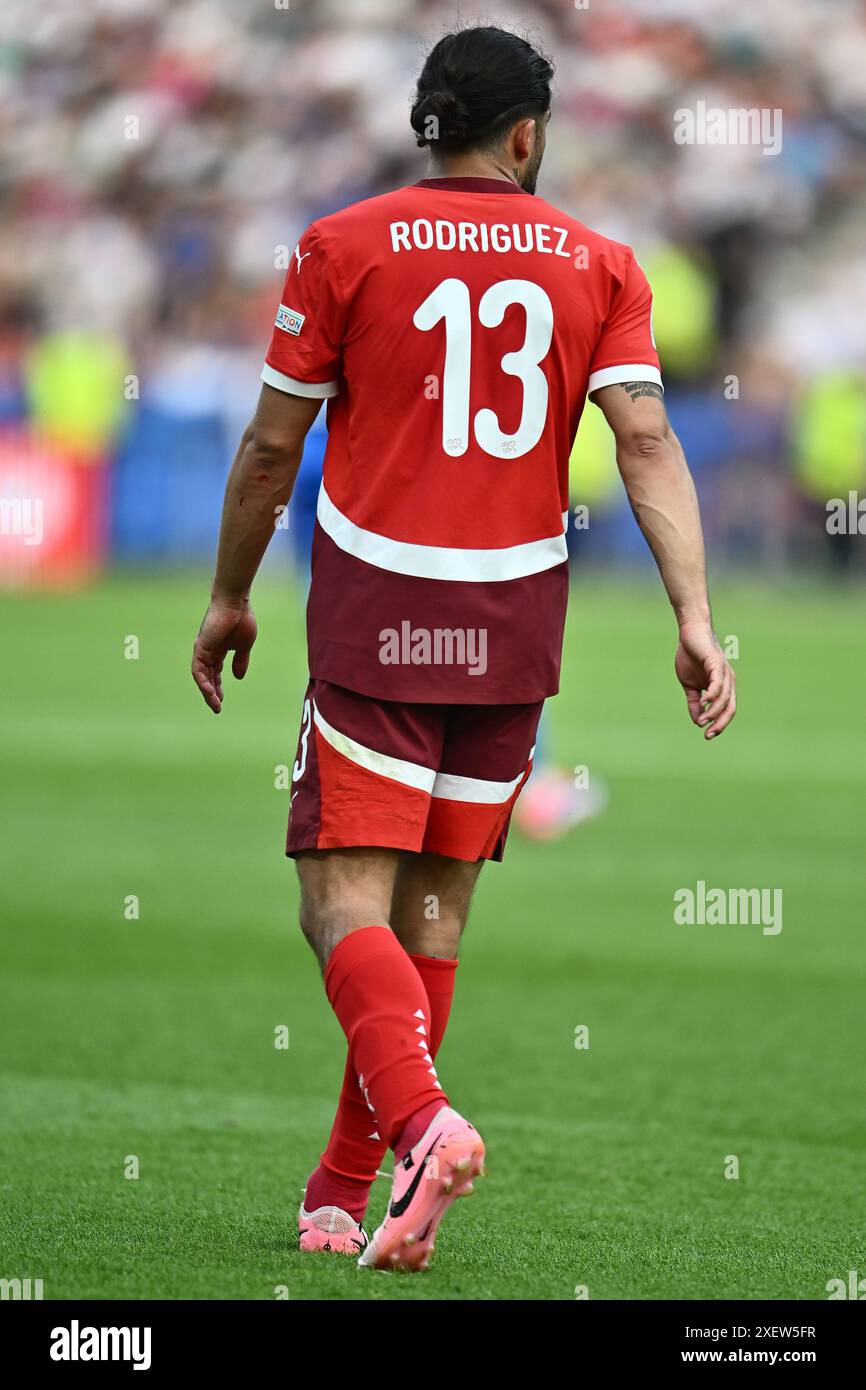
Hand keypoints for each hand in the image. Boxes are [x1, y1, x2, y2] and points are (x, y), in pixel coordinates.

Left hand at [191, 597, 257, 713]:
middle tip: (217, 707)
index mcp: (218, 650)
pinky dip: (203, 682)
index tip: (222, 700)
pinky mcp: (200, 648)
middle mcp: (208, 651)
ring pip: (201, 676)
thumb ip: (241, 661)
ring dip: (207, 692)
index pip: (215, 673)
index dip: (217, 687)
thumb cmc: (241, 619)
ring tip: (215, 705)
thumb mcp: (244, 646)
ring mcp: (202, 650)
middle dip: (211, 693)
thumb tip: (238, 677)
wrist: (236, 603)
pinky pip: (198, 670)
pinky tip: (210, 692)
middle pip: (206, 677)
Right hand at [675, 622, 736, 739]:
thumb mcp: (689, 685)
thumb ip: (694, 702)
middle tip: (708, 735)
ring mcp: (724, 672)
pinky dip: (712, 695)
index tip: (707, 736)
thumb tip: (697, 721)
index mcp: (724, 687)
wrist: (689, 633)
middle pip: (730, 708)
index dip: (719, 724)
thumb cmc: (691, 657)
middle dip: (721, 723)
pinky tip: (704, 703)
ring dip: (713, 712)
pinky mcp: (717, 664)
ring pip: (724, 698)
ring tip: (702, 720)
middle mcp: (728, 681)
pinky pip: (718, 683)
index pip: (727, 710)